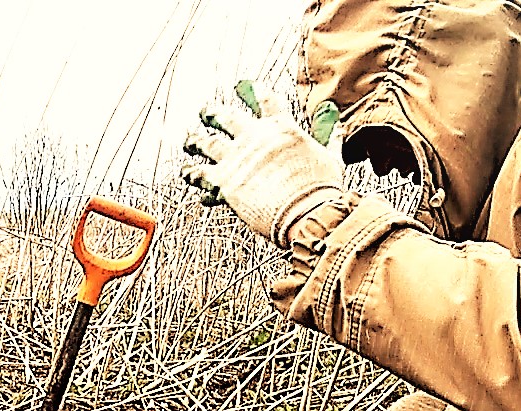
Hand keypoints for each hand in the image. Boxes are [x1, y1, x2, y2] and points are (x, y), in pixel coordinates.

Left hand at [183, 83, 345, 244]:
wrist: (308, 214)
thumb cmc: (321, 190)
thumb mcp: (331, 157)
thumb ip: (329, 136)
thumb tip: (334, 120)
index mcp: (282, 128)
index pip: (266, 100)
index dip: (254, 91)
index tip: (245, 86)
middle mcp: (255, 138)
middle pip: (227, 116)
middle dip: (214, 112)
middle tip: (206, 110)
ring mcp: (237, 158)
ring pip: (206, 142)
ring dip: (195, 139)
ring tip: (190, 139)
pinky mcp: (223, 181)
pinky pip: (199, 174)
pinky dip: (191, 173)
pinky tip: (187, 172)